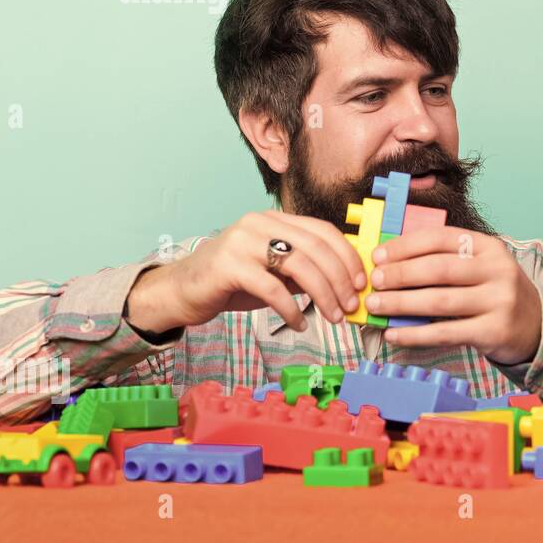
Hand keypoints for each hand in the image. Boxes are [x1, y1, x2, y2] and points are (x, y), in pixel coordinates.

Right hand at [140, 211, 366, 332]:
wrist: (182, 291)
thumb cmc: (234, 283)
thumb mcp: (275, 273)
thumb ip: (305, 271)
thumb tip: (347, 285)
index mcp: (275, 219)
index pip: (323, 231)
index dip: (347, 257)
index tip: (361, 283)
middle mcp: (260, 223)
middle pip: (316, 248)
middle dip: (340, 280)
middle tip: (351, 306)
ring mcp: (242, 242)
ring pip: (299, 266)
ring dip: (323, 295)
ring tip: (333, 317)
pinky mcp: (229, 266)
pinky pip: (272, 289)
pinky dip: (291, 309)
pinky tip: (300, 324)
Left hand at [367, 227, 542, 364]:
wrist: (535, 325)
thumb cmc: (495, 293)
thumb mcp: (480, 267)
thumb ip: (445, 260)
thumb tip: (390, 264)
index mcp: (489, 247)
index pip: (441, 239)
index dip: (405, 246)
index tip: (378, 256)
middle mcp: (497, 270)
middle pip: (438, 269)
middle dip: (400, 274)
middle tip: (374, 281)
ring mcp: (498, 301)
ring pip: (439, 301)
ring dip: (401, 304)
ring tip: (376, 306)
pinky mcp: (493, 331)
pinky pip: (445, 333)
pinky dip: (415, 335)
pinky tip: (394, 334)